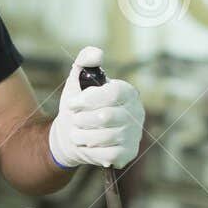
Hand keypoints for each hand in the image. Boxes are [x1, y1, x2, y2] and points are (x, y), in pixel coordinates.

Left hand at [47, 46, 143, 169]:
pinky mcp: (129, 153)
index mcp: (127, 92)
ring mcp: (134, 134)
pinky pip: (108, 154)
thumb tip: (96, 53)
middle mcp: (136, 112)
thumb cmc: (79, 106)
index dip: (89, 99)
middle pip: (106, 117)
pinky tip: (87, 145)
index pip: (114, 93)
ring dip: (83, 136)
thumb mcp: (78, 81)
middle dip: (82, 119)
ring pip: (105, 137)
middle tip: (75, 120)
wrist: (73, 136)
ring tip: (76, 133)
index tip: (71, 103)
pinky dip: (91, 151)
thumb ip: (85, 61)